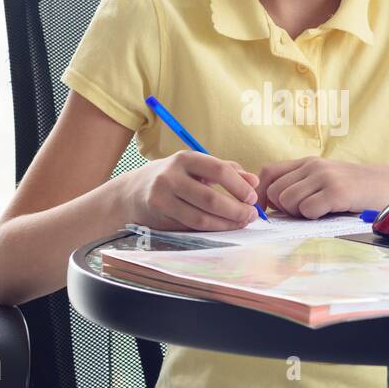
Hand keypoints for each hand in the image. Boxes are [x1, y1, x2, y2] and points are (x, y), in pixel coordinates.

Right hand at [121, 151, 259, 230]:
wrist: (134, 191)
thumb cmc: (175, 177)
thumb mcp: (197, 167)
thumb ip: (227, 171)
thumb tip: (254, 181)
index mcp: (186, 158)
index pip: (219, 170)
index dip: (239, 186)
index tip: (252, 198)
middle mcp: (171, 176)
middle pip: (210, 198)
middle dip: (236, 210)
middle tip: (251, 216)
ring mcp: (163, 197)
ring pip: (201, 218)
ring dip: (226, 223)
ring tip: (241, 223)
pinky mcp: (160, 216)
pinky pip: (191, 227)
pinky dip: (211, 229)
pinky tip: (223, 227)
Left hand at [256, 157, 388, 218]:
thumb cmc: (360, 189)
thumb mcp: (328, 179)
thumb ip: (302, 186)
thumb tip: (270, 208)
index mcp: (308, 162)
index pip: (268, 173)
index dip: (261, 194)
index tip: (267, 212)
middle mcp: (313, 165)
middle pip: (274, 192)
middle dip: (284, 209)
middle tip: (307, 213)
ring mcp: (325, 177)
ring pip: (287, 201)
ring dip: (300, 214)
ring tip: (321, 212)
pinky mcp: (336, 192)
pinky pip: (307, 211)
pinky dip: (315, 218)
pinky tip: (331, 213)